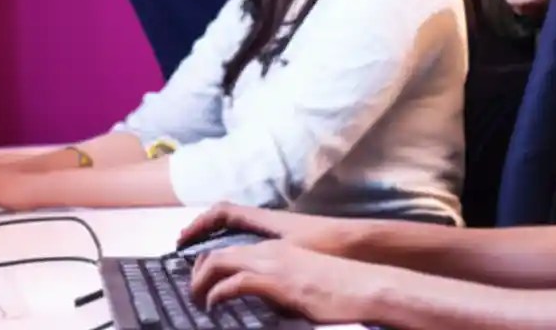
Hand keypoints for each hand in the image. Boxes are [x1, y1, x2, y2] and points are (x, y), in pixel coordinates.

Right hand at [178, 202, 355, 257]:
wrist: (362, 243)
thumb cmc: (328, 244)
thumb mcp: (291, 255)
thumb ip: (262, 260)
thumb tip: (234, 273)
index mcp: (264, 219)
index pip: (223, 212)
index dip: (201, 223)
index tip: (184, 238)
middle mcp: (268, 221)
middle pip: (227, 219)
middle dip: (204, 232)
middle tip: (187, 250)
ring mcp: (279, 230)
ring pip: (240, 230)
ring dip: (220, 240)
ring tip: (205, 260)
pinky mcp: (289, 241)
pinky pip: (253, 239)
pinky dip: (238, 248)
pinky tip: (238, 266)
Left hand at [190, 241, 386, 323]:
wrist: (364, 286)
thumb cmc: (339, 288)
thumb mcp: (302, 284)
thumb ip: (279, 286)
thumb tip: (263, 302)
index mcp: (275, 250)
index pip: (230, 249)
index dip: (208, 263)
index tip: (199, 280)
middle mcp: (269, 251)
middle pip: (218, 253)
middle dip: (197, 273)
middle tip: (192, 293)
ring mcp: (273, 263)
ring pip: (220, 262)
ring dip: (201, 282)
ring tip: (197, 300)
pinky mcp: (277, 281)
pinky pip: (234, 283)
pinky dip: (218, 294)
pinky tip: (214, 305)